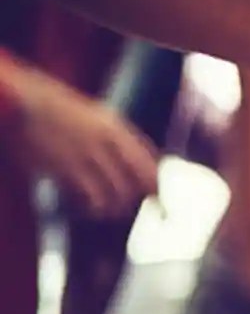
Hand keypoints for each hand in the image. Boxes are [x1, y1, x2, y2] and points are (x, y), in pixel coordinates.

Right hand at [5, 66, 157, 217]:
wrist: (27, 103)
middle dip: (135, 198)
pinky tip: (87, 207)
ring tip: (106, 209)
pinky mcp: (65, 169)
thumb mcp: (100, 117)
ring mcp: (87, 155)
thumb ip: (121, 138)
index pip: (149, 162)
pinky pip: (91, 197)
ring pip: (116, 193)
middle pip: (136, 181)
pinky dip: (93, 207)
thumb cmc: (63, 112)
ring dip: (114, 206)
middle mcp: (107, 142)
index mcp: (117, 128)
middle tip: (126, 205)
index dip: (155, 183)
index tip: (157, 197)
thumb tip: (143, 161)